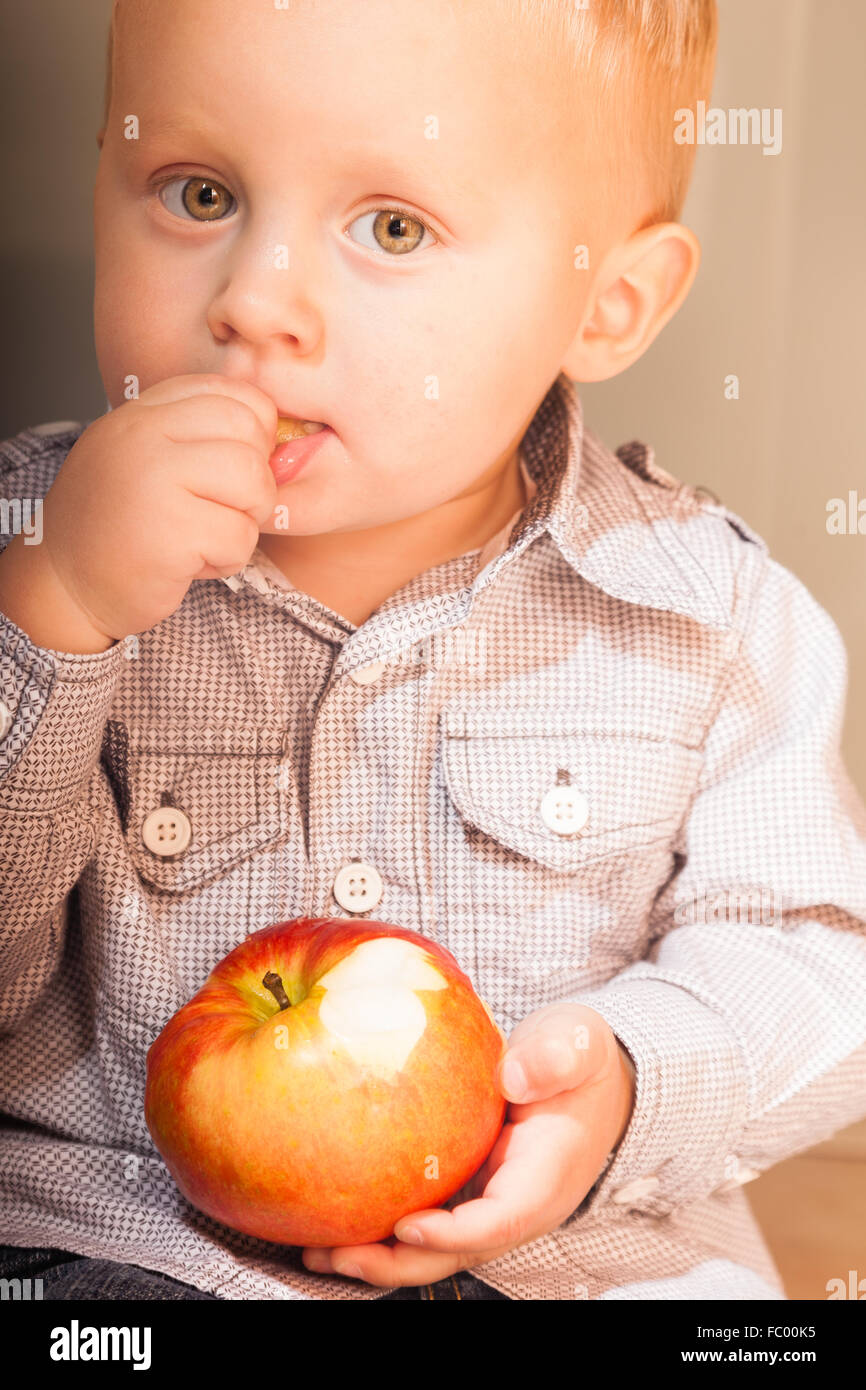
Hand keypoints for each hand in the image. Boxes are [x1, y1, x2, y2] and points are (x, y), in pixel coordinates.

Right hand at [39, 373, 278, 643]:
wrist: (66, 583)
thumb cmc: (119, 524)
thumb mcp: (151, 459)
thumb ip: (206, 441)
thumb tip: (288, 450)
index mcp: (144, 411)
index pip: (236, 395)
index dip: (254, 436)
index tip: (231, 471)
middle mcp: (145, 435)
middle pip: (251, 437)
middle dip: (254, 483)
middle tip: (221, 511)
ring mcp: (155, 480)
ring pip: (254, 486)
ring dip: (243, 523)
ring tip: (204, 536)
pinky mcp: (169, 533)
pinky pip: (239, 537)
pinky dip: (226, 560)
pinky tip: (189, 563)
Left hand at [301, 1002, 635, 1287]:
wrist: (586, 1074)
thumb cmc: (577, 1056)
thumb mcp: (576, 1042)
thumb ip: (554, 1055)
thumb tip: (515, 1075)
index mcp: (544, 1175)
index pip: (500, 1219)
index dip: (453, 1233)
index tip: (406, 1226)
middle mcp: (514, 1204)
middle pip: (455, 1251)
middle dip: (397, 1263)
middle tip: (337, 1252)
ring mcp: (488, 1202)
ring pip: (433, 1248)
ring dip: (378, 1257)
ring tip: (316, 1250)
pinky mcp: (466, 1192)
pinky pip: (422, 1220)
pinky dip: (381, 1229)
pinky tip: (333, 1218)